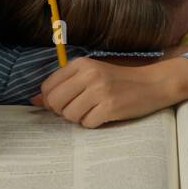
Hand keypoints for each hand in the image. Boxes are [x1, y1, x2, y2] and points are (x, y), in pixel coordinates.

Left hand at [34, 58, 177, 127]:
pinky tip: (104, 114)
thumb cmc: (119, 80)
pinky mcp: (110, 107)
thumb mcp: (91, 75)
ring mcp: (100, 91)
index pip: (48, 87)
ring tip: (94, 110)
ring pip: (69, 115)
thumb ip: (63, 85)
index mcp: (81, 64)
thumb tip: (34, 100)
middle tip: (80, 108)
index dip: (52, 100)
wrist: (153, 84)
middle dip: (63, 111)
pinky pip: (87, 124)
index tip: (66, 101)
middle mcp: (89, 75)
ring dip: (79, 118)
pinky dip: (93, 123)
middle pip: (55, 103)